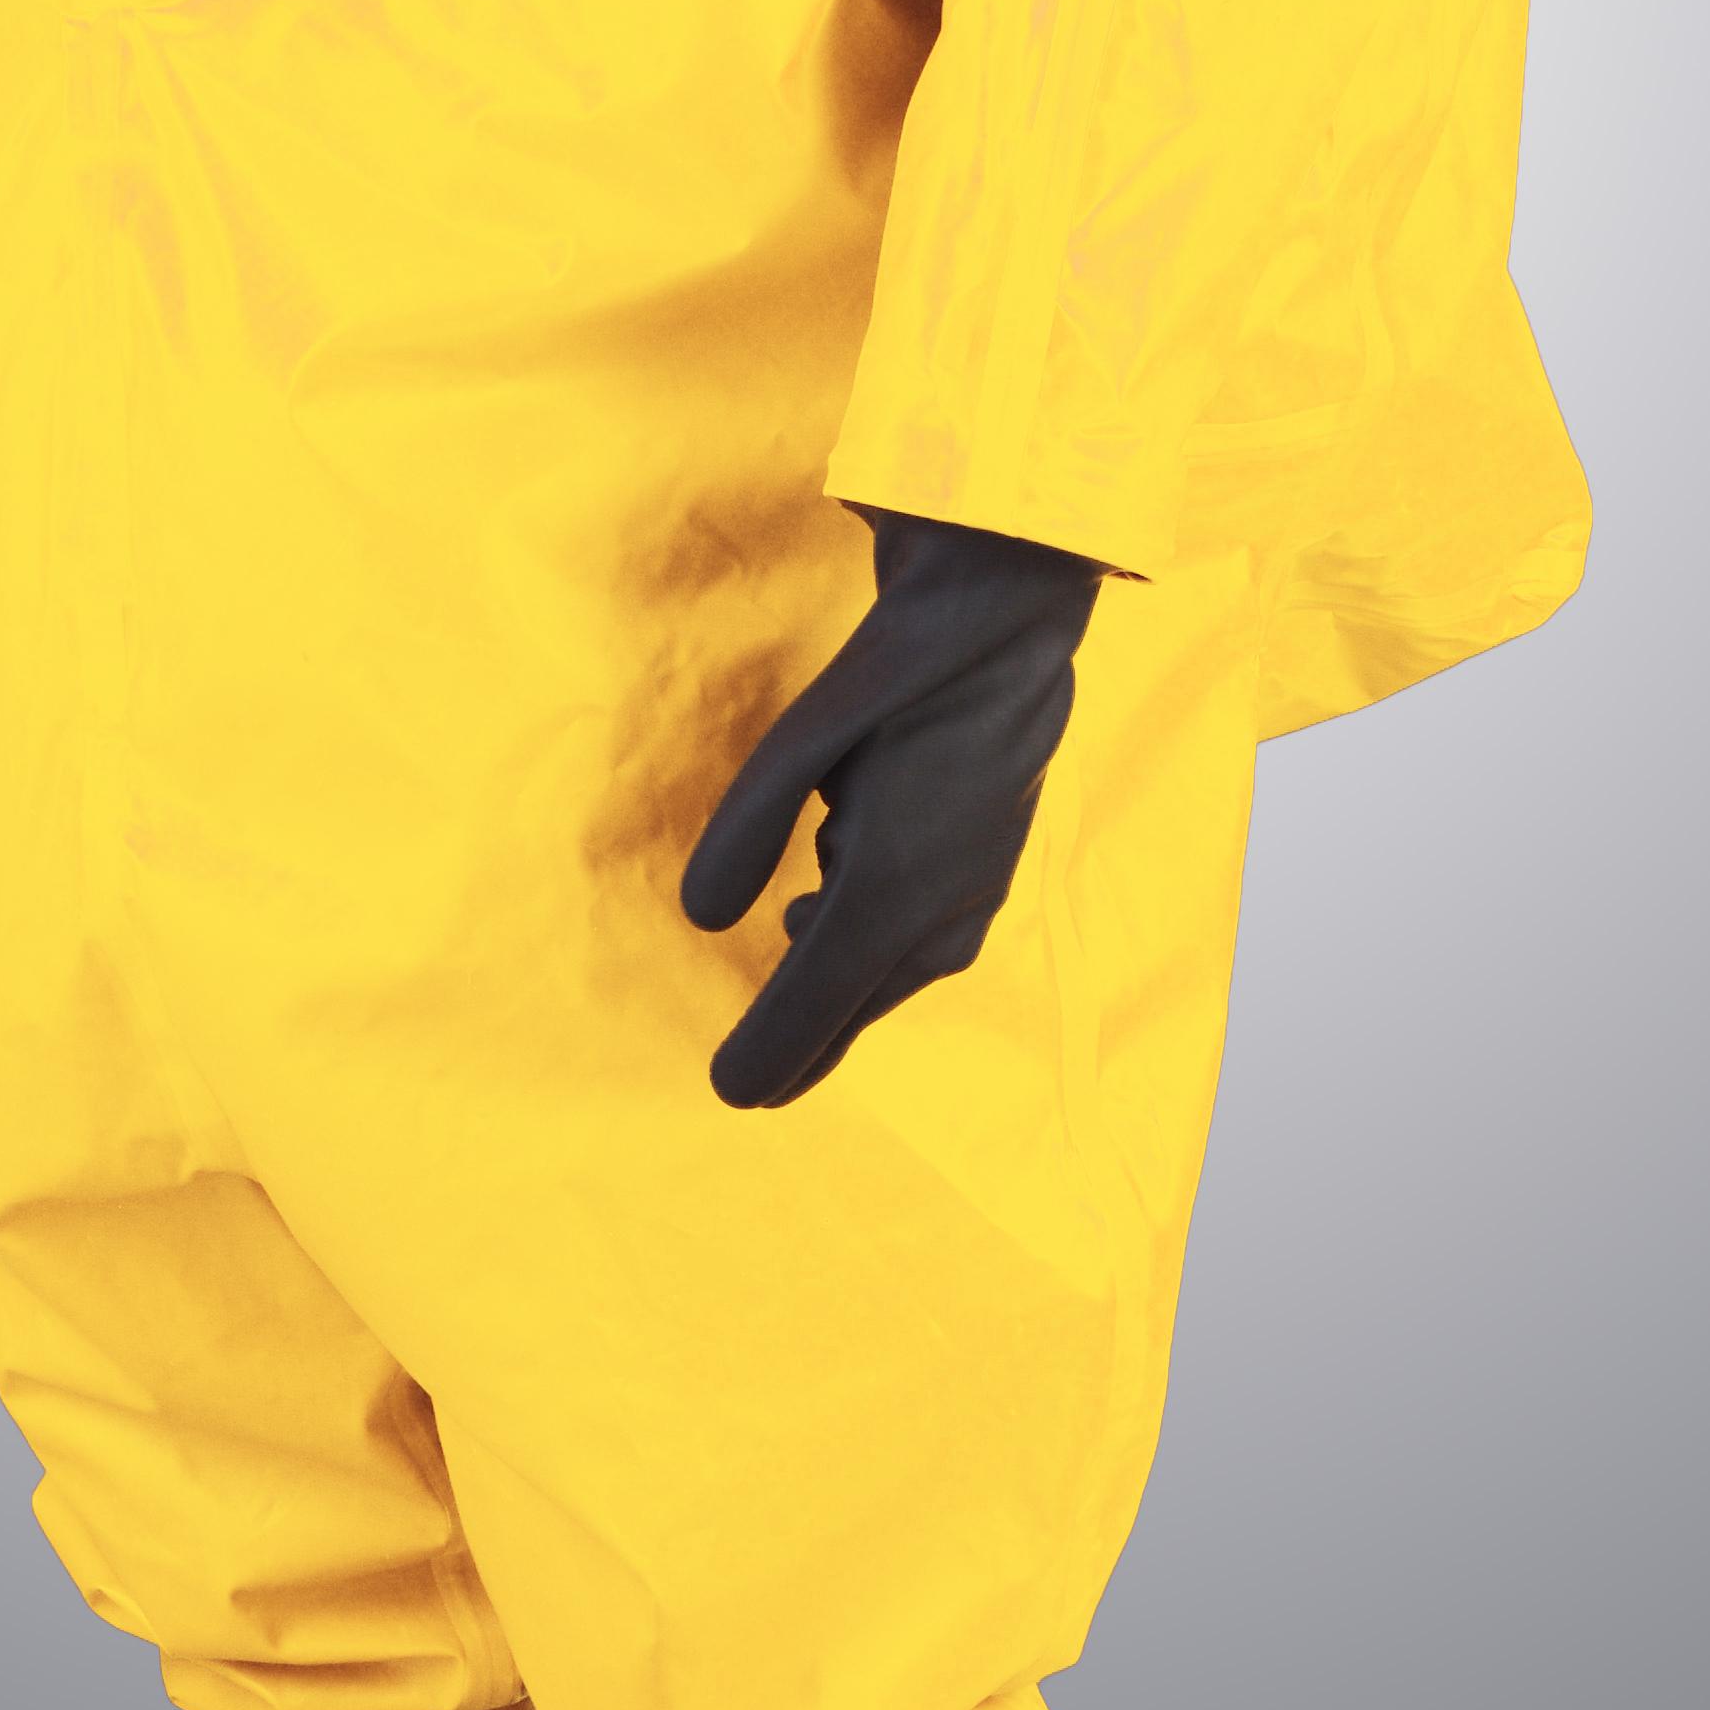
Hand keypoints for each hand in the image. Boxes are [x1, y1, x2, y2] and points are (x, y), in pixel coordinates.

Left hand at [681, 511, 1106, 1110]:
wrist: (1009, 613)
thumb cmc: (902, 669)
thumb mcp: (803, 738)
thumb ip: (749, 827)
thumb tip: (701, 916)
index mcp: (896, 889)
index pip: (815, 1001)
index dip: (769, 1052)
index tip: (728, 1096)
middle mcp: (944, 908)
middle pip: (856, 1002)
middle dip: (802, 1042)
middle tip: (747, 1087)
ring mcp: (976, 891)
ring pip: (892, 969)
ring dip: (837, 984)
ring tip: (788, 983)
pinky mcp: (985, 865)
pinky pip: (919, 935)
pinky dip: (871, 941)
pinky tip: (833, 900)